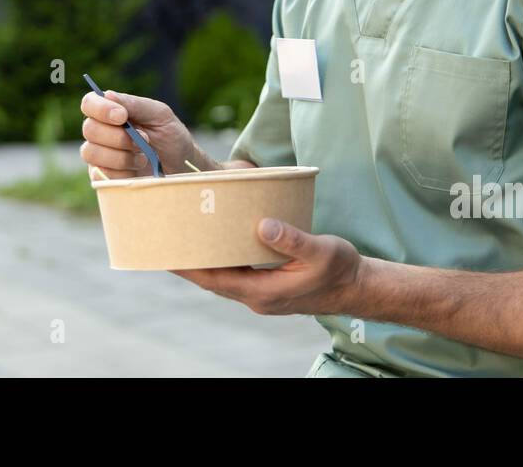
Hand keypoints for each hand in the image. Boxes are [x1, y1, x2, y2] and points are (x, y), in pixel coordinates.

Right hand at [79, 89, 196, 179]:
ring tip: (143, 157)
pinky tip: (136, 171)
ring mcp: (99, 156)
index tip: (122, 116)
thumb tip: (108, 95)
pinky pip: (100, 175)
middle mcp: (100, 132)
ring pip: (91, 153)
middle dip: (118, 137)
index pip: (90, 103)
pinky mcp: (103, 177)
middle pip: (89, 129)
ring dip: (120, 156)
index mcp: (111, 111)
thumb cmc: (171, 136)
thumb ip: (135, 104)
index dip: (101, 109)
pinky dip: (122, 172)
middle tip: (144, 139)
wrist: (181, 168)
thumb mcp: (160, 115)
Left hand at [172, 218, 365, 317]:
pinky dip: (221, 262)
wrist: (357, 288)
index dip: (191, 268)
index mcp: (264, 292)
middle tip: (165, 242)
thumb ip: (292, 240)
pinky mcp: (267, 287)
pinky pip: (235, 275)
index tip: (168, 255)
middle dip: (189, 265)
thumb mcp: (320, 250)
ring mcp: (261, 294)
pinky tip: (213, 245)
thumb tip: (262, 225)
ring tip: (182, 241)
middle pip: (213, 281)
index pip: (217, 280)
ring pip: (223, 279)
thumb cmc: (340, 269)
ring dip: (202, 264)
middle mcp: (257, 297)